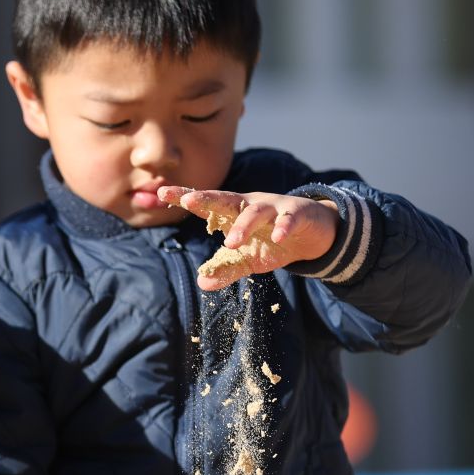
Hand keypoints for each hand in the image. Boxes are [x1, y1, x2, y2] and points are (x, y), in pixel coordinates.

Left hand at [158, 187, 339, 290]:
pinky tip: (279, 237)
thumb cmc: (272, 242)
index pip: (206, 203)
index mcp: (233, 212)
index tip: (161, 191)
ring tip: (231, 242)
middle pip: (226, 198)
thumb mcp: (248, 258)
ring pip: (256, 211)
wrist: (312, 233)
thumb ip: (226, 269)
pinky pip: (290, 218)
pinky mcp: (297, 214)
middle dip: (207, 197)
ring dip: (244, 225)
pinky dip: (285, 227)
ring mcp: (275, 208)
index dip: (185, 196)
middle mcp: (250, 205)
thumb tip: (202, 283)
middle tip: (188, 200)